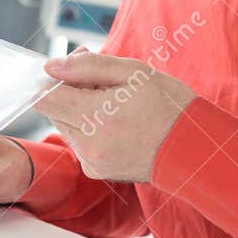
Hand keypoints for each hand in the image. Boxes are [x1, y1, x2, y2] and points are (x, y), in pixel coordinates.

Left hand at [35, 49, 196, 182]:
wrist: (194, 148)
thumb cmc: (169, 105)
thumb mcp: (133, 72)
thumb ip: (87, 67)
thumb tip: (51, 66)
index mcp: (93, 115)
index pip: (43, 98)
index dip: (49, 80)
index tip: (65, 72)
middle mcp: (86, 143)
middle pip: (54, 110)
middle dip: (70, 91)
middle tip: (102, 80)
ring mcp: (90, 160)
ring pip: (66, 125)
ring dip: (80, 110)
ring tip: (115, 103)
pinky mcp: (96, 170)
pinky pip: (80, 142)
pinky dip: (90, 129)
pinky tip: (117, 124)